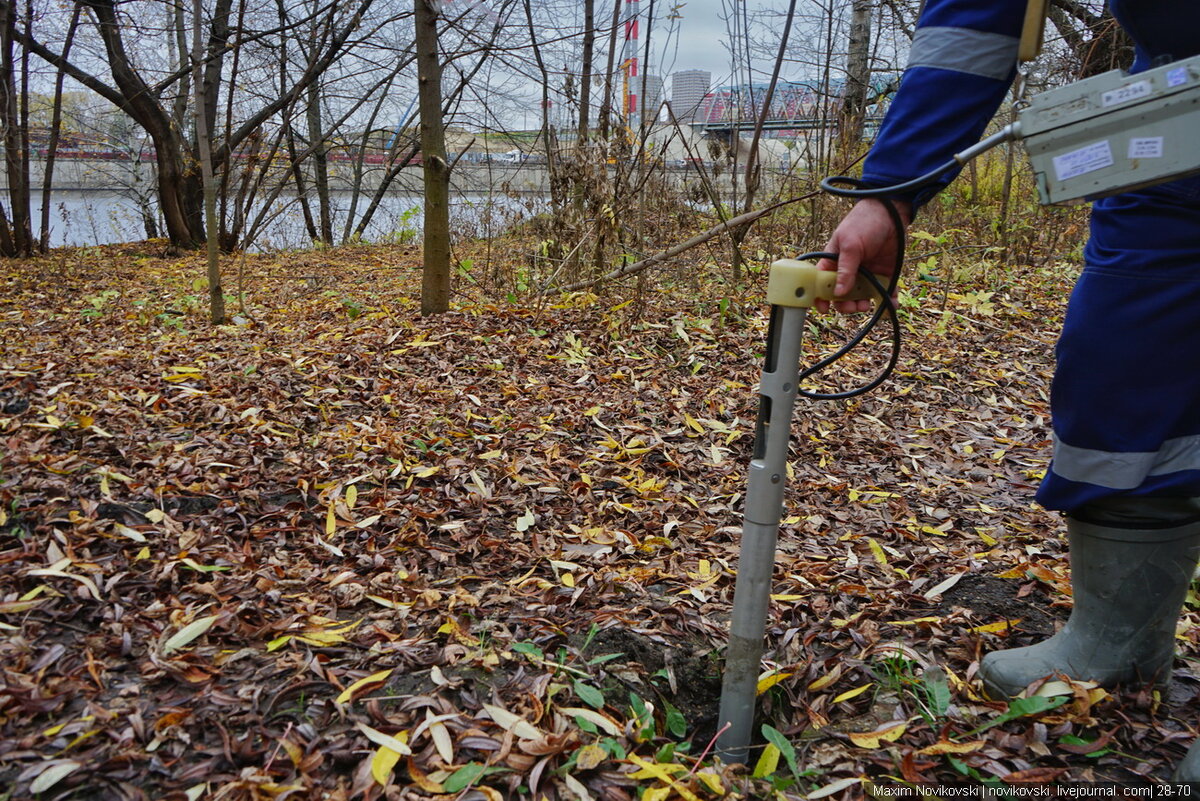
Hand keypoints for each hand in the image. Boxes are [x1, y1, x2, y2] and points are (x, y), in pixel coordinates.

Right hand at [815, 198, 911, 313]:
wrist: (891, 213)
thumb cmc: (864, 222)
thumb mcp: (850, 244)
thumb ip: (845, 269)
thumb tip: (838, 293)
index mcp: (833, 263)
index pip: (822, 284)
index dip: (820, 298)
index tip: (824, 309)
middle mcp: (848, 271)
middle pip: (842, 295)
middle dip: (846, 304)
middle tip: (854, 305)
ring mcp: (866, 274)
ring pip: (862, 297)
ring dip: (864, 304)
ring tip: (868, 304)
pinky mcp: (883, 274)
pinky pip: (885, 292)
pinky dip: (888, 301)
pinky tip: (890, 304)